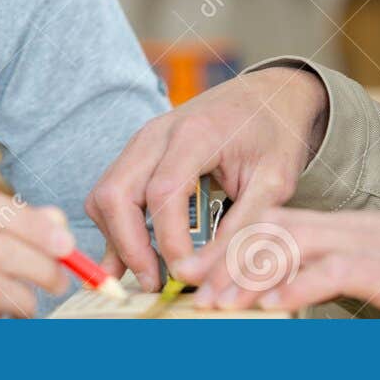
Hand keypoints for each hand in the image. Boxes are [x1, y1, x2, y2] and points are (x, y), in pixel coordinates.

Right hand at [85, 66, 327, 290]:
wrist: (268, 96)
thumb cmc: (273, 136)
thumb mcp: (273, 183)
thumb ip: (240, 227)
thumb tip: (204, 276)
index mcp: (196, 133)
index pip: (164, 193)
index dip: (168, 242)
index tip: (186, 276)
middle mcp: (157, 133)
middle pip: (117, 193)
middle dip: (130, 246)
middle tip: (156, 284)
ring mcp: (142, 140)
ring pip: (105, 195)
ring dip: (118, 238)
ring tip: (149, 273)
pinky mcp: (138, 152)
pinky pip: (111, 192)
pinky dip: (116, 227)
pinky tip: (134, 257)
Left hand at [183, 209, 379, 317]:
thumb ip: (337, 278)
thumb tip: (292, 299)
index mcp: (344, 228)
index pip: (277, 225)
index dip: (235, 245)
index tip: (204, 273)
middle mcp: (347, 228)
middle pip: (272, 230)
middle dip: (228, 258)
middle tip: (194, 289)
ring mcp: (366, 244)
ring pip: (292, 247)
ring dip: (249, 275)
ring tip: (218, 303)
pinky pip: (333, 272)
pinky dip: (298, 287)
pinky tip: (272, 306)